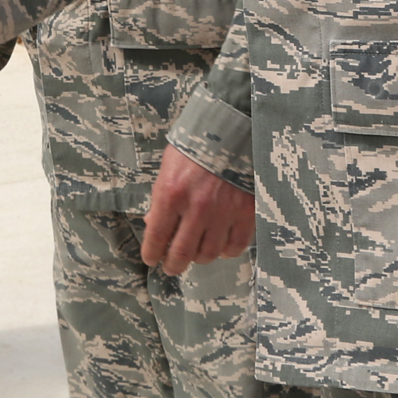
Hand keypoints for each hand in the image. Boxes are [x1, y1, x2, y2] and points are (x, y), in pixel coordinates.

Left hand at [141, 146, 255, 275]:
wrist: (231, 130)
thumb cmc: (195, 147)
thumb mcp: (168, 167)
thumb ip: (161, 198)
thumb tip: (153, 223)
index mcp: (171, 194)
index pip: (156, 237)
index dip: (151, 254)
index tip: (151, 259)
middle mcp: (196, 208)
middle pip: (182, 254)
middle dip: (173, 265)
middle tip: (171, 267)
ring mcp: (223, 213)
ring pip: (209, 254)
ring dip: (199, 257)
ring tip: (196, 253)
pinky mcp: (246, 213)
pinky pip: (235, 246)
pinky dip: (226, 251)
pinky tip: (221, 246)